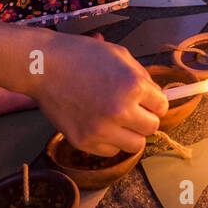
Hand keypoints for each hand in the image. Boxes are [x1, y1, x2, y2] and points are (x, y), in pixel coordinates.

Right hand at [32, 34, 167, 154]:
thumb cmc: (82, 55)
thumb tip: (156, 96)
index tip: (148, 102)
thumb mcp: (121, 56)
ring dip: (130, 133)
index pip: (162, 106)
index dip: (155, 102)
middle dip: (145, 118)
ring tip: (118, 121)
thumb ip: (142, 77)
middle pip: (151, 128)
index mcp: (133, 86)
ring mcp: (101, 129)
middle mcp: (120, 110)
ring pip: (135, 145)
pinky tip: (100, 125)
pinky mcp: (84, 141)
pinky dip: (109, 141)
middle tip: (133, 111)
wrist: (44, 66)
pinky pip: (110, 151)